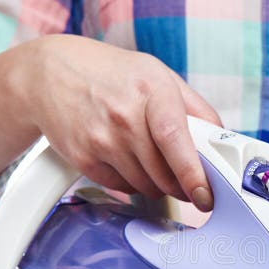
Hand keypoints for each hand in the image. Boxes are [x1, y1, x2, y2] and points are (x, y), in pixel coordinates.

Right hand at [20, 34, 221, 209]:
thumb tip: (219, 141)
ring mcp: (101, 139)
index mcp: (152, 90)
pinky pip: (122, 188)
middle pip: (165, 174)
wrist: (49, 74)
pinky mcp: (83, 158)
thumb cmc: (112, 74)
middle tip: (188, 183)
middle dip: (182, 185)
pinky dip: (133, 183)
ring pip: (146, 186)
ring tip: (154, 164)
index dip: (193, 173)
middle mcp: (124, 116)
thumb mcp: (159, 75)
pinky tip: (128, 162)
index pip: (175, 139)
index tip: (205, 195)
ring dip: (159, 186)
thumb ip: (195, 108)